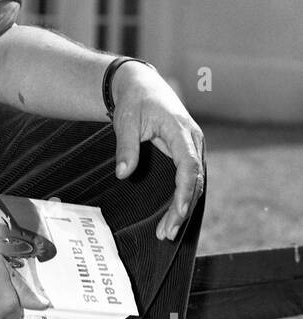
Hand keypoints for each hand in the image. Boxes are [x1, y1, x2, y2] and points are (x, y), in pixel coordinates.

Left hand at [110, 62, 204, 240]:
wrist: (141, 84)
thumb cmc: (134, 100)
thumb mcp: (125, 121)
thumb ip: (126, 148)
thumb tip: (123, 174)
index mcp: (181, 131)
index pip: (190, 167)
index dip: (185, 192)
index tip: (178, 213)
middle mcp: (193, 140)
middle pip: (195, 181)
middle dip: (183, 209)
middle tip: (167, 233)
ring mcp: (192, 147)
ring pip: (195, 183)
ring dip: (183, 208)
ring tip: (167, 232)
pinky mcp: (186, 152)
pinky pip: (189, 179)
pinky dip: (183, 198)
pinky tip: (173, 216)